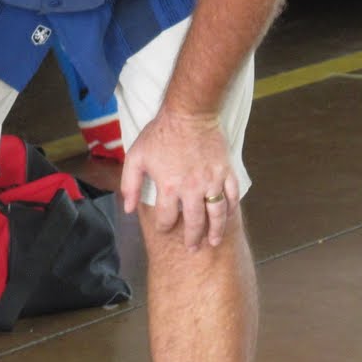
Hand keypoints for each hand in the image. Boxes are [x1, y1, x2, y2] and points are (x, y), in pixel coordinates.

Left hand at [119, 109, 239, 250]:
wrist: (189, 113)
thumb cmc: (160, 134)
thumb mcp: (136, 157)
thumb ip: (130, 185)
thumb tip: (129, 209)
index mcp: (169, 187)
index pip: (166, 217)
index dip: (164, 227)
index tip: (164, 229)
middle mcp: (192, 189)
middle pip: (194, 222)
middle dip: (192, 238)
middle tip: (192, 248)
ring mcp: (211, 181)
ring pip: (216, 213)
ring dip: (215, 231)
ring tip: (213, 242)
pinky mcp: (225, 172)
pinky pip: (232, 196)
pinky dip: (231, 209)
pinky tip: (228, 217)